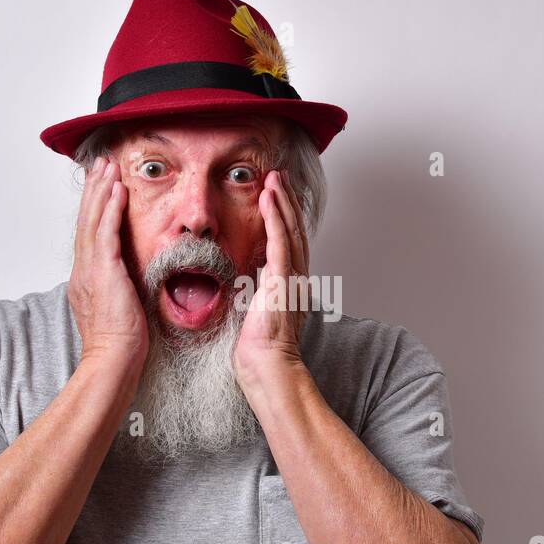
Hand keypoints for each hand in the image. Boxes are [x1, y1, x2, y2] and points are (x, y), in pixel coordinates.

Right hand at [67, 155, 147, 369]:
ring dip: (101, 191)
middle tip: (99, 164)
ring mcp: (90, 270)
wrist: (113, 359)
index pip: (88, 233)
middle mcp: (83, 269)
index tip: (100, 185)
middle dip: (93, 190)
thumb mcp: (119, 306)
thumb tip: (130, 278)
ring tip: (108, 167)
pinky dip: (110, 210)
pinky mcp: (104, 272)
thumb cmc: (120, 343)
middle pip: (86, 220)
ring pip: (92, 220)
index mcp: (86, 278)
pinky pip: (105, 233)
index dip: (93, 207)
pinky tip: (117, 191)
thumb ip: (120, 287)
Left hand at [234, 169, 309, 385]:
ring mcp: (292, 278)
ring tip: (274, 178)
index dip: (286, 216)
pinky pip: (280, 241)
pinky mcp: (282, 280)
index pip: (290, 242)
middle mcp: (296, 277)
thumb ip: (256, 292)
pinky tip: (269, 199)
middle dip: (287, 201)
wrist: (268, 367)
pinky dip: (276, 217)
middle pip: (295, 229)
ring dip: (282, 201)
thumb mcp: (257, 312)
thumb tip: (246, 280)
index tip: (277, 196)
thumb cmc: (259, 350)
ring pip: (290, 230)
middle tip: (279, 176)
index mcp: (291, 284)